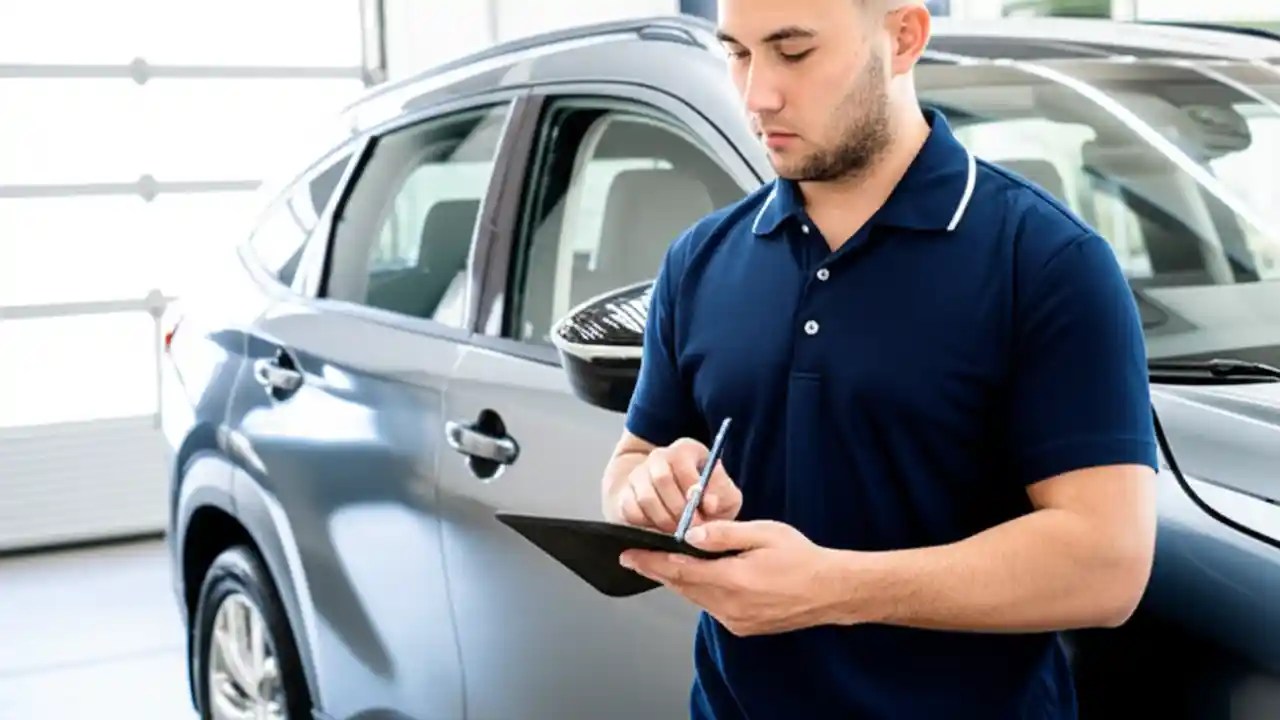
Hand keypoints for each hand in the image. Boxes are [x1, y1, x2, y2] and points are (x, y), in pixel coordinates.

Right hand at [616, 438, 742, 532]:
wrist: (682, 508)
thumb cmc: (708, 501)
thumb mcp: (725, 495)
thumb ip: (722, 496)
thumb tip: (710, 503)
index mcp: (686, 450)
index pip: (681, 459)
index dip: (693, 486)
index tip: (706, 510)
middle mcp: (660, 456)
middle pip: (661, 478)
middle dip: (678, 508)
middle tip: (691, 528)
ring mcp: (639, 474)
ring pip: (645, 496)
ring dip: (663, 519)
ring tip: (678, 532)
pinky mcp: (624, 494)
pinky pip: (630, 509)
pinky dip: (646, 524)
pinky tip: (660, 530)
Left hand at [619, 520, 849, 635]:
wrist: (831, 591)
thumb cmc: (801, 557)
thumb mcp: (763, 533)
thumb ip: (723, 533)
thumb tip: (690, 533)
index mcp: (732, 580)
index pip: (678, 570)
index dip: (650, 562)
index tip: (628, 555)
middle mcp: (729, 606)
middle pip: (682, 586)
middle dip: (658, 570)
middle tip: (637, 556)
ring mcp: (736, 620)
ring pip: (695, 598)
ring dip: (679, 581)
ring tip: (663, 563)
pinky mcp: (743, 627)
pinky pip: (711, 607)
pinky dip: (700, 591)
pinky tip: (699, 577)